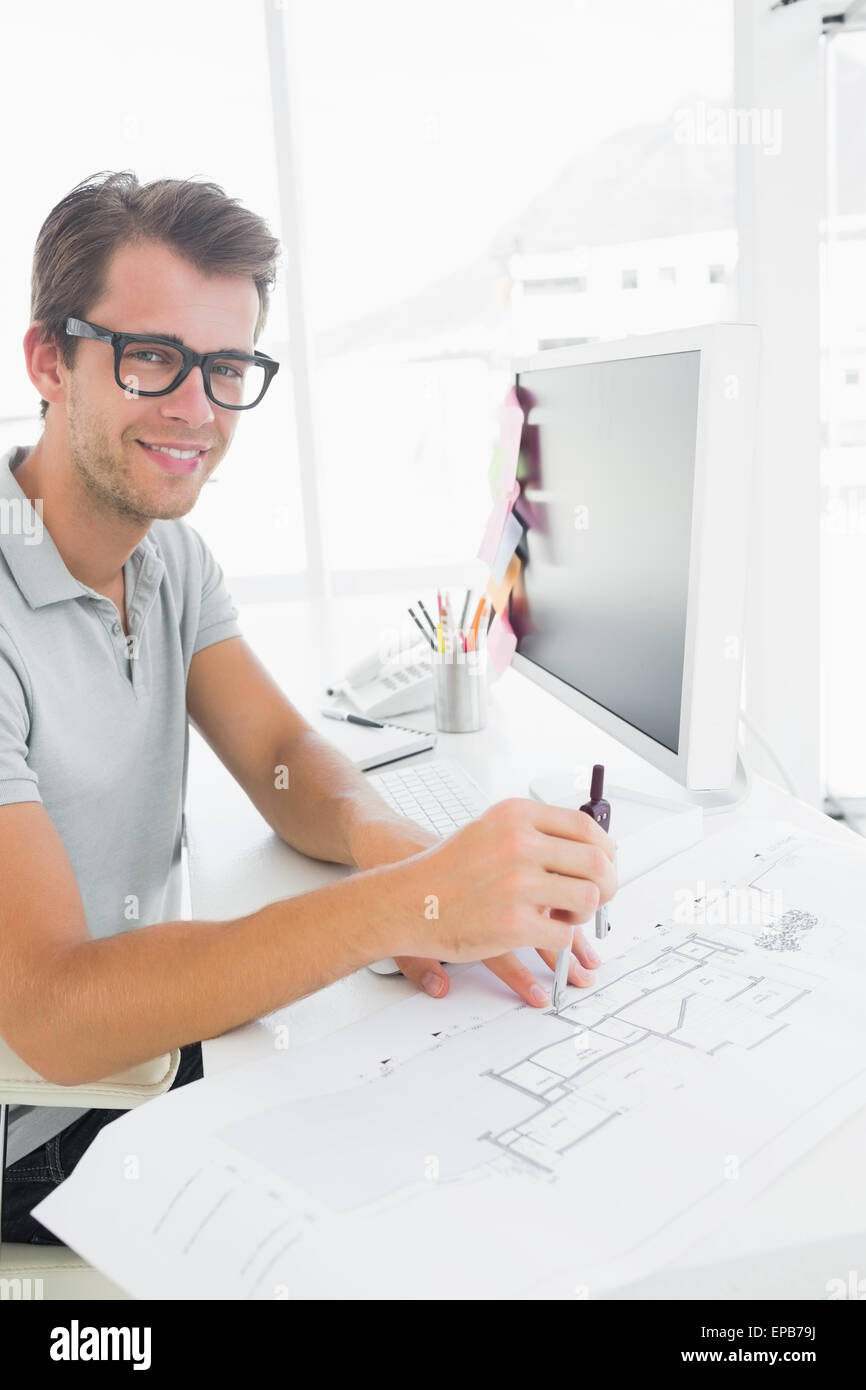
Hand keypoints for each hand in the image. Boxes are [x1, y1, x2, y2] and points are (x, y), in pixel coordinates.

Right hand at [383, 797, 616, 1003]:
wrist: (406, 899)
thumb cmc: (448, 868)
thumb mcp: (490, 830)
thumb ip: (534, 834)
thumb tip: (587, 848)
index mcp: (517, 816)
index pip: (585, 826)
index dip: (605, 850)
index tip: (606, 865)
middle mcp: (520, 844)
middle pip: (595, 863)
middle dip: (607, 885)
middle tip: (601, 897)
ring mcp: (517, 884)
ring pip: (587, 899)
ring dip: (584, 914)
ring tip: (567, 918)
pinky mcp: (512, 923)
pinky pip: (562, 936)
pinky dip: (563, 945)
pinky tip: (551, 944)